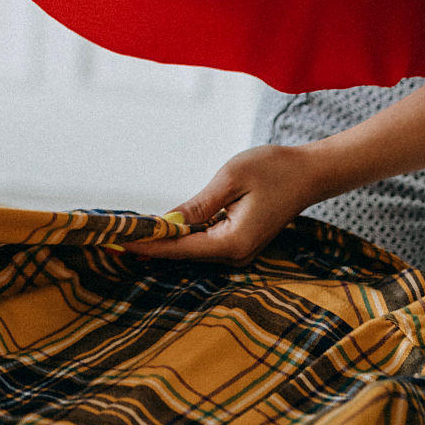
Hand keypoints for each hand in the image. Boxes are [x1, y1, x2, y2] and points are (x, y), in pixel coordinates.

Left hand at [123, 145, 327, 263]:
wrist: (310, 173)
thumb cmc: (275, 169)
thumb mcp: (230, 179)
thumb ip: (197, 205)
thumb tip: (167, 223)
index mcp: (233, 242)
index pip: (180, 248)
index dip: (148, 245)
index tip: (119, 244)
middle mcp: (236, 254)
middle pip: (184, 254)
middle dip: (151, 247)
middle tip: (114, 242)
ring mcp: (239, 251)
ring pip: (193, 250)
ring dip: (165, 243)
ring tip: (130, 236)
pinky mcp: (239, 242)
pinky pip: (204, 243)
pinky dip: (182, 238)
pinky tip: (162, 231)